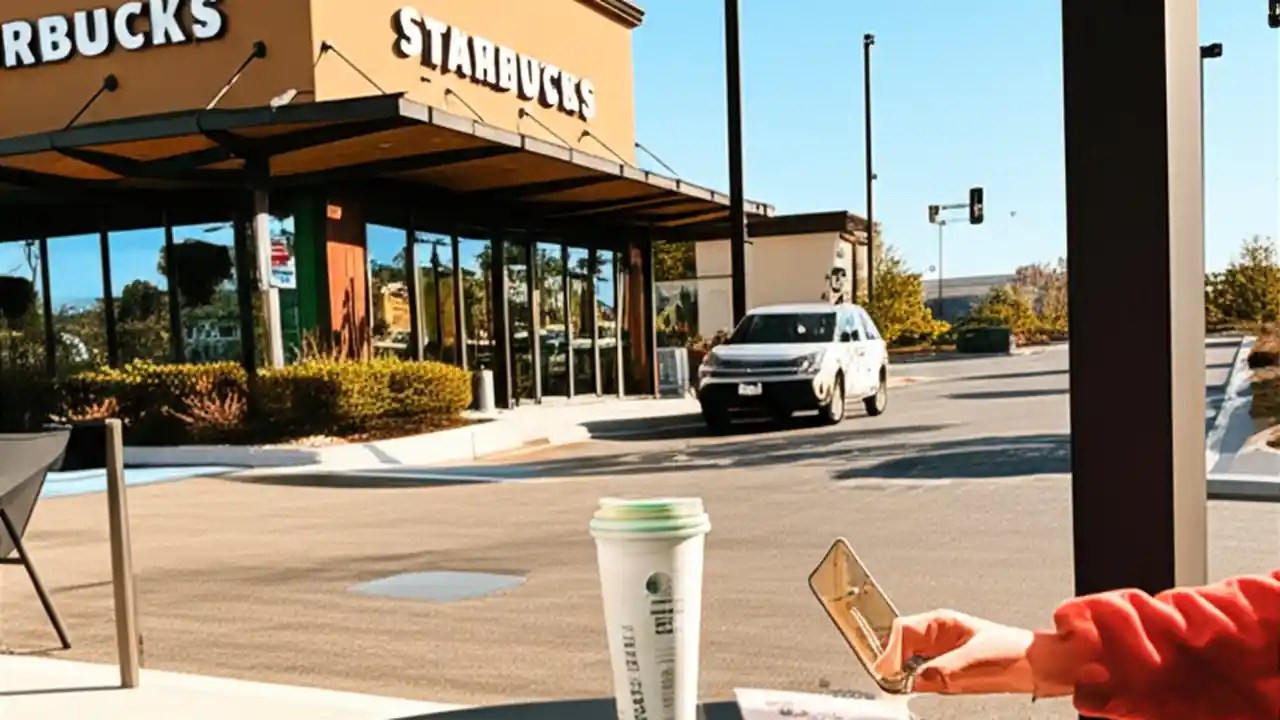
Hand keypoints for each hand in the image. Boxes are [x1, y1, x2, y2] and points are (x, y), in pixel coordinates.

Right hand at [873, 610, 1036, 694]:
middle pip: (902, 646)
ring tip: (907, 685)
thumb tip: (913, 680)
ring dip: (907, 675)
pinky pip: (924, 676)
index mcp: (942, 621)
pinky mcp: (950, 670)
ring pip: (910, 663)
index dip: (891, 650)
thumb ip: (939, 671)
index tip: (886, 671)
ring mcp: (944, 653)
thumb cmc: (1016, 653)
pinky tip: (923, 689)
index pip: (902, 630)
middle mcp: (940, 635)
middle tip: (892, 682)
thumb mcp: (972, 661)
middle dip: (895, 663)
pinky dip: (919, 684)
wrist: (1042, 667)